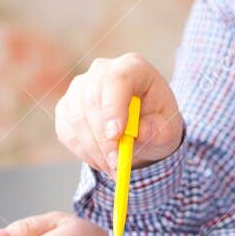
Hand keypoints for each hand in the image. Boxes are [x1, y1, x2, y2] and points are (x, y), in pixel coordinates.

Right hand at [54, 53, 182, 174]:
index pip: (117, 80)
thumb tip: (139, 132)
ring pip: (77, 118)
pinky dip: (83, 151)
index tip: (116, 135)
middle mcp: (102, 71)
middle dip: (103, 138)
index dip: (113, 107)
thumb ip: (159, 130)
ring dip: (93, 149)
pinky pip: (67, 131)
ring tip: (113, 168)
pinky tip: (101, 161)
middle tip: (116, 164)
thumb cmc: (157, 123)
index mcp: (133, 67)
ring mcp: (80, 87)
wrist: (142, 128)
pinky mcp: (66, 107)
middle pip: (92, 100)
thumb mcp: (168, 129)